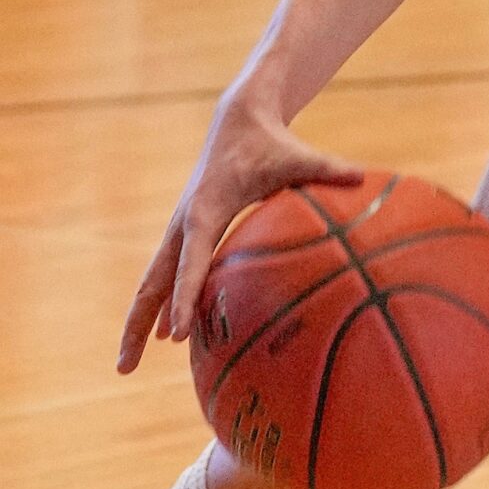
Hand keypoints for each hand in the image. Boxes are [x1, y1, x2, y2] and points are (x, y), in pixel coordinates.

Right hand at [118, 88, 363, 371]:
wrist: (238, 120)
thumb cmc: (270, 142)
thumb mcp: (298, 156)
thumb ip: (327, 169)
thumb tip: (362, 178)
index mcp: (206, 210)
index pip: (191, 261)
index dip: (185, 297)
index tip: (178, 335)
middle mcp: (184, 223)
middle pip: (153, 283)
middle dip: (138, 325)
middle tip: (125, 368)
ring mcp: (180, 230)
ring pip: (152, 283)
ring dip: (140, 322)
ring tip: (127, 366)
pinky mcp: (185, 233)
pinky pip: (166, 275)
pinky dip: (161, 305)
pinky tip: (167, 336)